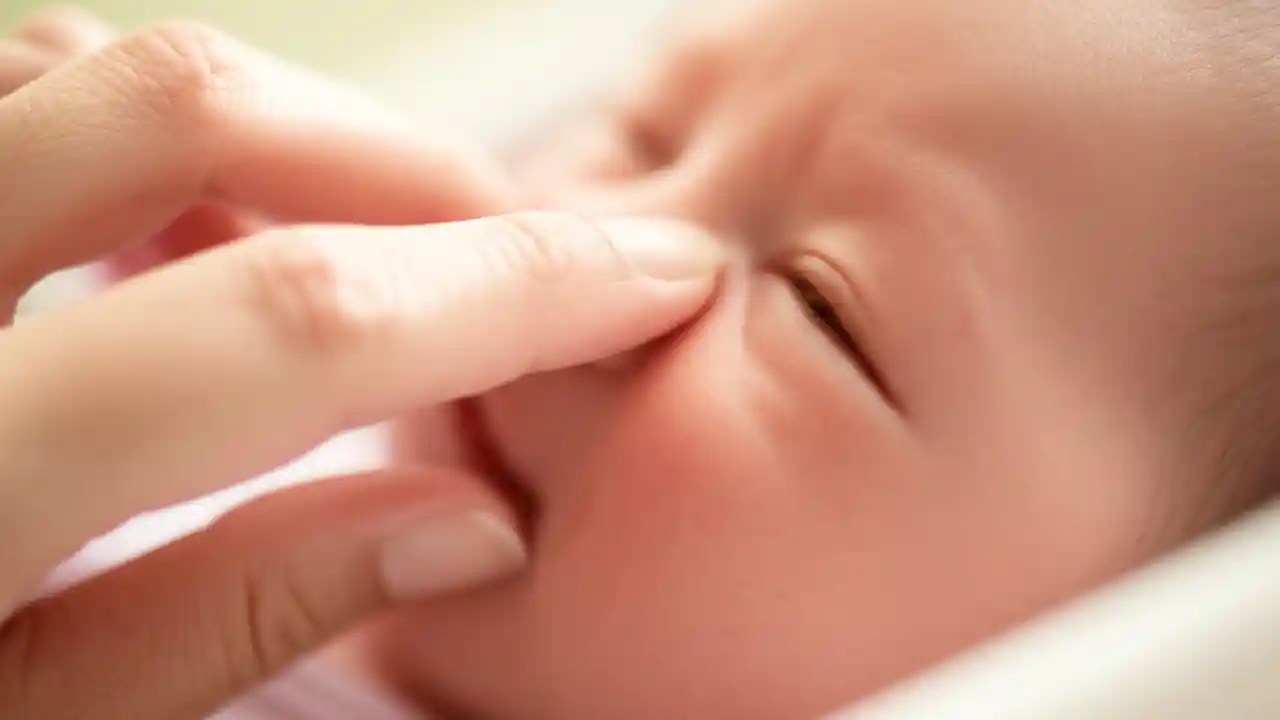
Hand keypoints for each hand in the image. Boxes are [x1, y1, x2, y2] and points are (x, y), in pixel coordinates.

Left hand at [0, 14, 723, 719]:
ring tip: (384, 226)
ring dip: (279, 118)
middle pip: (186, 107)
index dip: (506, 290)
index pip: (290, 322)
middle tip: (526, 251)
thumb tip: (464, 518)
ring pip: (87, 62)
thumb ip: (236, 607)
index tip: (650, 285)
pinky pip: (10, 89)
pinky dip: (133, 110)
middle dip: (410, 168)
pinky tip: (201, 208)